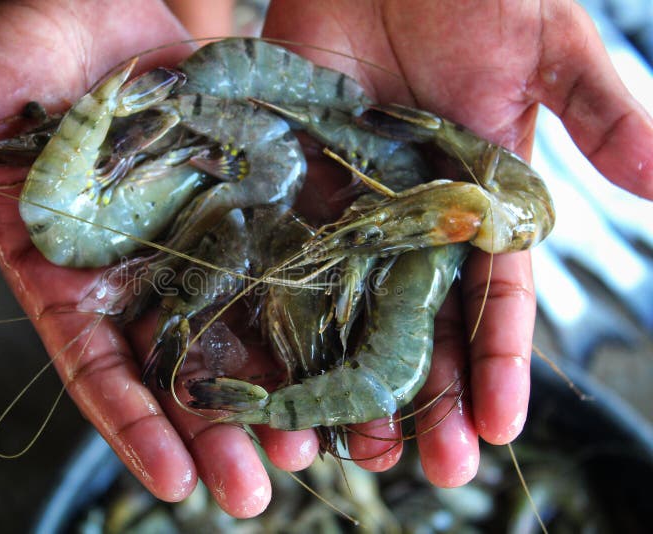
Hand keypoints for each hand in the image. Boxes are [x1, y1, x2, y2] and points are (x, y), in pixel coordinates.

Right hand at [0, 0, 323, 517]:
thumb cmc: (5, 49)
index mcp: (66, 275)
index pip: (99, 368)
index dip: (135, 426)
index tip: (177, 482)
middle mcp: (137, 268)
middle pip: (180, 364)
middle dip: (216, 430)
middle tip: (257, 491)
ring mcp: (196, 232)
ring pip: (239, 324)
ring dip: (275, 385)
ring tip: (313, 442)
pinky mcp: (243, 190)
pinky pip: (281, 251)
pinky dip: (310, 301)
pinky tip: (344, 346)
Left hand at [263, 0, 652, 484]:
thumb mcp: (545, 48)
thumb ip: (598, 112)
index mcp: (482, 203)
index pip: (495, 299)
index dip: (498, 363)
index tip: (499, 425)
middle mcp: (414, 219)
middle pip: (420, 324)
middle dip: (424, 396)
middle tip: (422, 465)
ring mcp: (350, 206)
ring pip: (346, 308)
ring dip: (348, 376)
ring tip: (346, 443)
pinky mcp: (291, 182)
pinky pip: (282, 253)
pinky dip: (276, 310)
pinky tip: (272, 366)